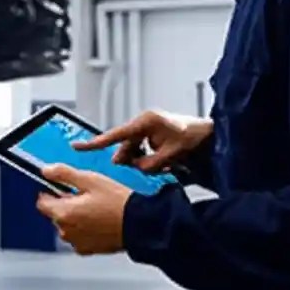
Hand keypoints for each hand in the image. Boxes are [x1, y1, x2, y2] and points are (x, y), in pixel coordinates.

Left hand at [34, 164, 132, 254]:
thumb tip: (46, 170)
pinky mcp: (88, 250)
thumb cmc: (117, 203)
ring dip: (75, 217)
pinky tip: (100, 221)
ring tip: (96, 208)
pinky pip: (78, 237)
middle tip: (86, 196)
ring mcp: (77, 243)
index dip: (50, 192)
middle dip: (65, 204)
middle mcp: (66, 231)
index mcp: (63, 214)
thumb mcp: (89, 179)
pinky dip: (84, 229)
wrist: (140, 226)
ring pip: (67, 226)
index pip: (41, 202)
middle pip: (55, 214)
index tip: (60, 187)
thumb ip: (63, 173)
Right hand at [77, 110, 212, 172]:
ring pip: (134, 152)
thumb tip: (135, 167)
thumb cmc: (195, 139)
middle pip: (125, 147)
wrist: (213, 137)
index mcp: (145, 122)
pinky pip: (142, 152)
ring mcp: (148, 130)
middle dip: (134, 160)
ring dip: (144, 162)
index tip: (77, 146)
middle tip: (155, 166)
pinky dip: (150, 160)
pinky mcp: (153, 137)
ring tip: (166, 163)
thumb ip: (149, 163)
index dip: (95, 143)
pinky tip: (166, 162)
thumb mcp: (171, 155)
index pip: (115, 135)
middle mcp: (144, 124)